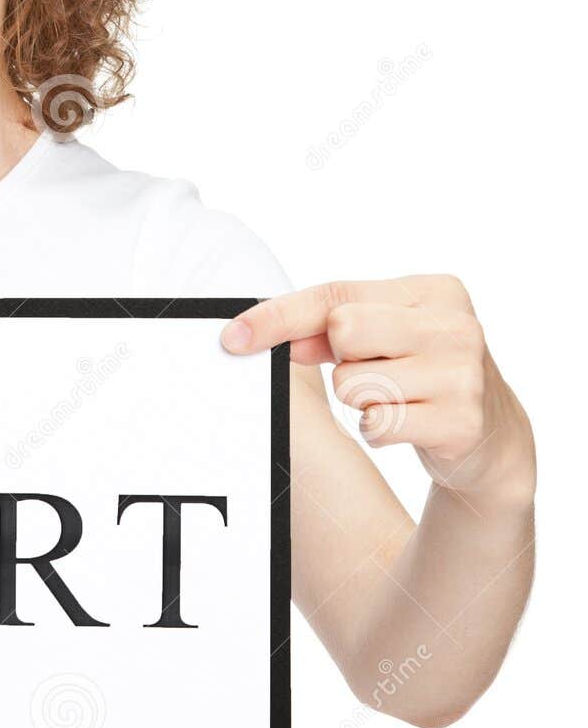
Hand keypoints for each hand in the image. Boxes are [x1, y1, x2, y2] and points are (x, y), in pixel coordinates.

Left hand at [221, 274, 534, 507]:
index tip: (233, 336)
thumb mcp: (386, 338)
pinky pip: (377, 425)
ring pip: (354, 383)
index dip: (279, 315)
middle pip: (343, 330)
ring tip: (399, 399)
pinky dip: (379, 430)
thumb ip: (330, 330)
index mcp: (435, 291)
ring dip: (361, 400)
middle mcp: (455, 325)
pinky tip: (409, 424)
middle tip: (375, 370)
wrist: (494, 437)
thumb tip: (268, 337)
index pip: (336, 295)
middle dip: (342, 359)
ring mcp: (462, 373)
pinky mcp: (460, 421)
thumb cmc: (424, 374)